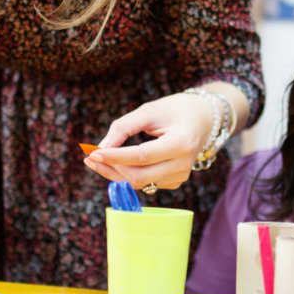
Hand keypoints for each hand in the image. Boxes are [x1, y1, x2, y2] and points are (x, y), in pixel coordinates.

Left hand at [84, 92, 211, 191]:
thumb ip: (123, 127)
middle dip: (111, 168)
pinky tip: (116, 163)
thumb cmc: (174, 110)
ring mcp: (180, 176)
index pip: (142, 156)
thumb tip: (100, 148)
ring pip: (140, 183)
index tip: (94, 153)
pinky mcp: (175, 182)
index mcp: (181, 143)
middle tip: (90, 157)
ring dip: (115, 173)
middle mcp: (183, 164)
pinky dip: (127, 175)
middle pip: (139, 176)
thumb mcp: (149, 110)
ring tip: (98, 159)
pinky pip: (145, 183)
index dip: (115, 157)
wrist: (202, 119)